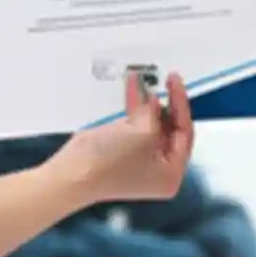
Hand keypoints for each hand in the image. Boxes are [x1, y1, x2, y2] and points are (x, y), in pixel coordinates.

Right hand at [61, 71, 193, 202]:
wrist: (71, 174)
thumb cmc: (106, 164)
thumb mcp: (143, 131)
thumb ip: (154, 112)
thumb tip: (155, 101)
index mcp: (171, 174)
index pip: (185, 133)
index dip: (181, 105)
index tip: (176, 85)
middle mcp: (159, 170)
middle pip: (170, 128)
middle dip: (166, 103)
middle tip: (167, 82)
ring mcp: (141, 162)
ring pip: (152, 125)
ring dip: (149, 103)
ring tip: (147, 82)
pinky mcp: (124, 153)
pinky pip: (136, 126)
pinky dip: (135, 108)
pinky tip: (134, 89)